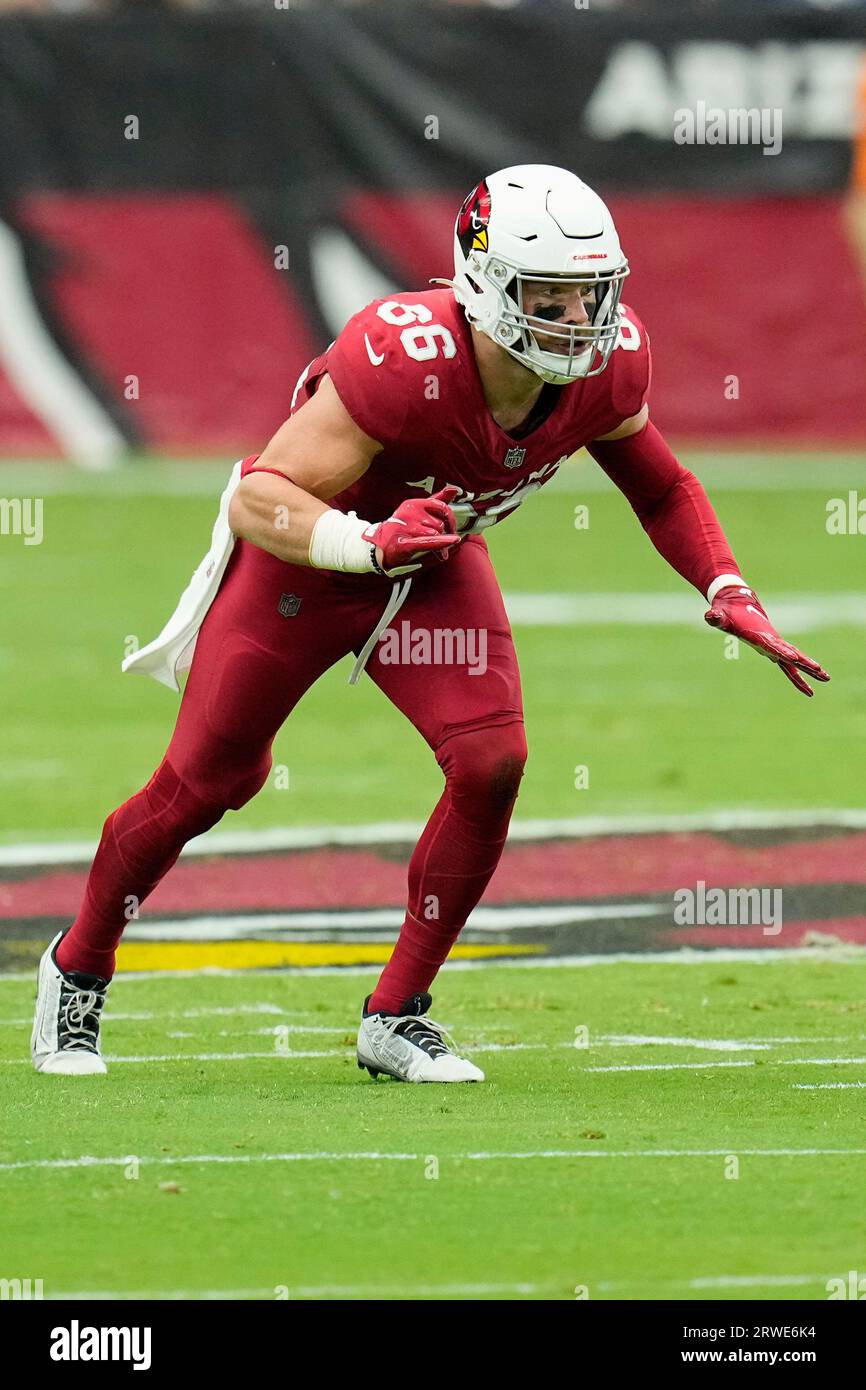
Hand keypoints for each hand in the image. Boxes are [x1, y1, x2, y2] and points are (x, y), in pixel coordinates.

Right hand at [364, 486, 460, 576]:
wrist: (378, 546)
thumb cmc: (402, 528)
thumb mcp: (417, 511)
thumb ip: (436, 500)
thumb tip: (454, 489)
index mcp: (413, 504)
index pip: (442, 507)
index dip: (451, 519)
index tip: (451, 529)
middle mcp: (409, 514)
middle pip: (439, 524)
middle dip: (444, 535)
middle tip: (442, 544)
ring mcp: (405, 528)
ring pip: (435, 534)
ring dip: (440, 545)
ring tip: (439, 552)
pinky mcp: (403, 544)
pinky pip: (427, 542)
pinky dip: (440, 544)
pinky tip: (449, 546)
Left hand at [705, 585, 829, 696]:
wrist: (737, 601)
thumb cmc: (726, 611)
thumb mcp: (719, 615)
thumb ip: (715, 617)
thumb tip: (710, 616)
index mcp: (759, 635)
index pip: (772, 645)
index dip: (781, 651)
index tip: (793, 658)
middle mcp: (770, 640)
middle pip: (790, 653)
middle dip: (804, 663)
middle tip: (819, 671)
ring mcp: (773, 645)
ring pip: (794, 659)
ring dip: (809, 669)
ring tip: (826, 678)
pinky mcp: (772, 648)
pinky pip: (787, 665)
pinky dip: (797, 674)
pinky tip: (807, 688)